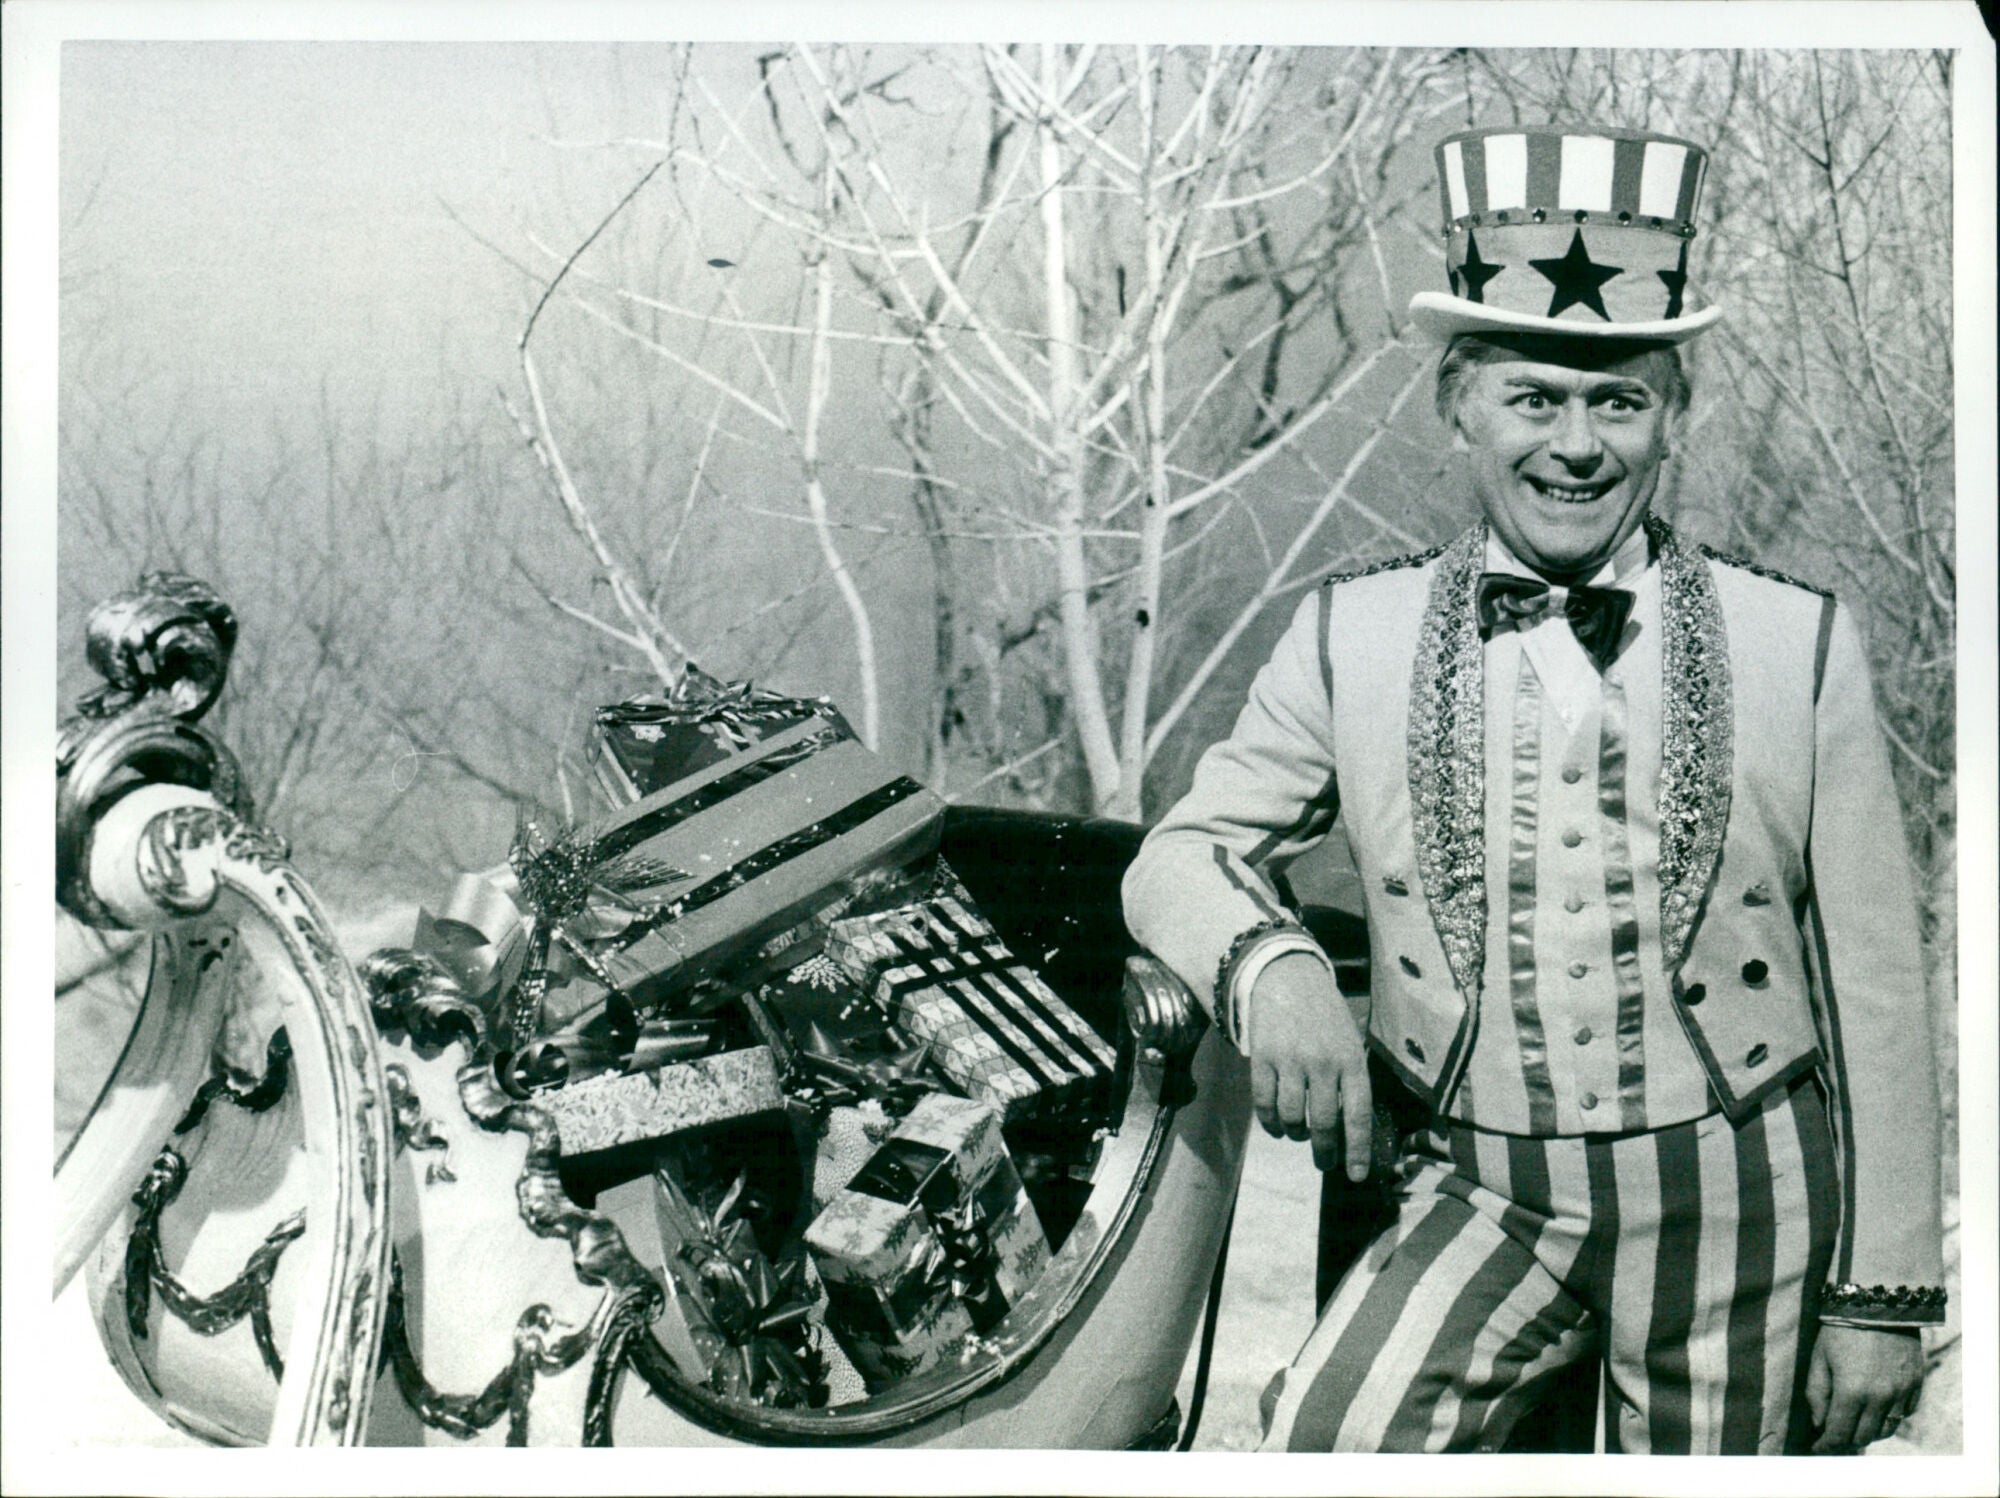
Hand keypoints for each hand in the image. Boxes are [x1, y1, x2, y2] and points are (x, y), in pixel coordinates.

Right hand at [1246, 952, 1370, 1179]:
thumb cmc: (1324, 1016)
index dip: (1357, 1151)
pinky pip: (1264, 1104)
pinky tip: (1276, 1126)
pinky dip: (1270, 1123)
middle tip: (1324, 1162)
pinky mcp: (1262, 1058)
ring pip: (1291, 1118)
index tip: (1356, 1177)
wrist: (1286, 976)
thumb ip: (1350, 1081)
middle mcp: (1323, 1063)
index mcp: (1351, 1061)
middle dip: (1324, 1152)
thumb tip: (1348, 1132)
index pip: (1357, 1116)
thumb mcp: (1349, 1042)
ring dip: (1295, 1134)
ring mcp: (1290, 1060)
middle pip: (1322, 1124)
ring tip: (1298, 1134)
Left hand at [1807, 1323, 1923, 1451]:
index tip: (1817, 1448)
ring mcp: (1902, 1391)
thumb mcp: (1819, 1357)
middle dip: (1846, 1439)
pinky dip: (1890, 1416)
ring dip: (1870, 1431)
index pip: (1838, 1433)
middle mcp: (1880, 1397)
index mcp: (1851, 1391)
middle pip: (1864, 1436)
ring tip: (1855, 1422)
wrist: (1877, 1302)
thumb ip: (1816, 1393)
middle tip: (1834, 1433)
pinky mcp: (1917, 1383)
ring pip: (1887, 1428)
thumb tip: (1819, 1423)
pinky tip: (1877, 1407)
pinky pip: (1905, 1412)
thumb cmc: (1840, 1328)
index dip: (1825, 1445)